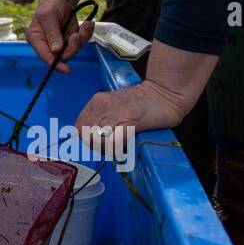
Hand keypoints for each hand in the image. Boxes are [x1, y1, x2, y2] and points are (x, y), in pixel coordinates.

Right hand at [24, 0, 94, 73]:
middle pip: (61, 56)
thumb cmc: (50, 5)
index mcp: (36, 39)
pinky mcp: (70, 40)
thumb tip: (56, 51)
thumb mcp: (48, 16)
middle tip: (77, 35)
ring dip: (81, 39)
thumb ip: (52, 33)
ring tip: (84, 26)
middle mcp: (47, 44)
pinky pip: (81, 42)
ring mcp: (60, 43)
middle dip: (72, 47)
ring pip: (73, 50)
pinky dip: (86, 34)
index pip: (44, 55)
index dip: (54, 64)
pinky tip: (88, 24)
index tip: (66, 69)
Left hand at [75, 79, 194, 147]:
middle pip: (85, 136)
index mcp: (97, 102)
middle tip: (110, 148)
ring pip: (96, 141)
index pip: (79, 127)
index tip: (99, 144)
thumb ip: (103, 118)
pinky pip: (113, 143)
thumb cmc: (142, 102)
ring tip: (118, 148)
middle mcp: (102, 106)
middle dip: (95, 147)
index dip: (87, 140)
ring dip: (106, 150)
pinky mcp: (130, 122)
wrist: (164, 93)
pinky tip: (124, 149)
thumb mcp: (115, 106)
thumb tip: (94, 138)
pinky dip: (116, 151)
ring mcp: (115, 113)